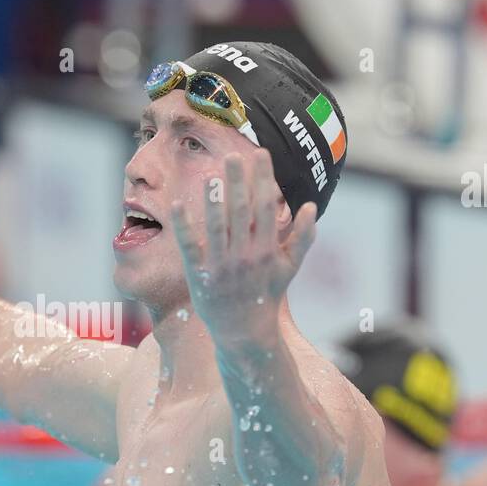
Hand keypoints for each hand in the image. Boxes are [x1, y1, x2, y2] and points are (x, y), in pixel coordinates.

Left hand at [171, 148, 316, 348]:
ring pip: (216, 226)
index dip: (263, 180)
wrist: (244, 331)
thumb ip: (302, 238)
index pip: (265, 207)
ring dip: (212, 200)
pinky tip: (176, 204)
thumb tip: (310, 207)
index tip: (261, 154)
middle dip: (237, 182)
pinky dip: (183, 226)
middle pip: (240, 212)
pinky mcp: (199, 274)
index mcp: (267, 250)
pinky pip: (189, 246)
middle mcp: (244, 256)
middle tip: (232, 154)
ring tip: (210, 175)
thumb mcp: (289, 268)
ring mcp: (221, 266)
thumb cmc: (266, 295)